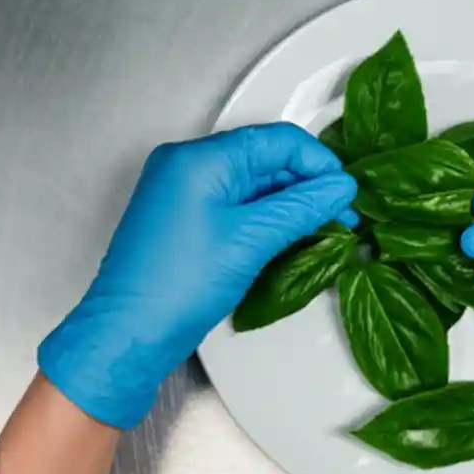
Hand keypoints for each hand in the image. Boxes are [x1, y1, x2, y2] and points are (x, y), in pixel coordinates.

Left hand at [39, 123, 357, 427]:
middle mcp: (187, 164)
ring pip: (252, 183)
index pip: (277, 140)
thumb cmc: (181, 284)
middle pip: (265, 158)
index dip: (318, 164)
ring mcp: (183, 190)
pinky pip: (235, 203)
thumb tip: (342, 187)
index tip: (346, 195)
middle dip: (307, 185)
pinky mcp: (184, 217)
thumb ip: (302, 207)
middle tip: (342, 218)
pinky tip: (290, 236)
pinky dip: (266, 216)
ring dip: (289, 203)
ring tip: (323, 229)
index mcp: (200, 158)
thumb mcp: (252, 240)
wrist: (127, 334)